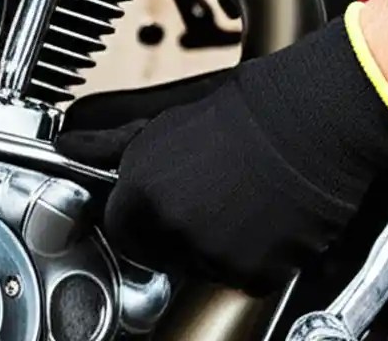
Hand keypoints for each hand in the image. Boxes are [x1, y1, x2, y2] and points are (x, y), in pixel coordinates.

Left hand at [56, 17, 387, 293]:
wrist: (314, 117)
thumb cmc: (249, 108)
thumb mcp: (169, 119)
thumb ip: (115, 145)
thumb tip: (73, 146)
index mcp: (142, 189)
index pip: (119, 228)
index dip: (137, 217)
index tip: (158, 205)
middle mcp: (172, 226)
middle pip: (157, 251)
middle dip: (174, 231)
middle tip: (207, 197)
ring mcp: (213, 253)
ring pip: (200, 266)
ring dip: (213, 245)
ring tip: (239, 200)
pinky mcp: (255, 272)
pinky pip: (242, 278)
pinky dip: (252, 258)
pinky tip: (263, 218)